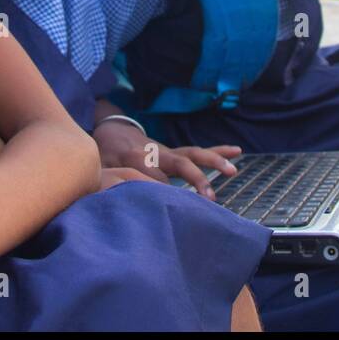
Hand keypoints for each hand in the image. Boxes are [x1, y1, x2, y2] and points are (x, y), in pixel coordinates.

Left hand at [93, 118, 240, 198]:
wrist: (112, 129)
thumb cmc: (106, 153)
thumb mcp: (101, 167)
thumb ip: (107, 184)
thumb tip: (111, 206)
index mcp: (135, 157)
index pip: (154, 179)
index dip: (164, 194)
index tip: (177, 210)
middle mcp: (155, 152)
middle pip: (179, 163)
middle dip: (195, 179)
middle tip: (210, 198)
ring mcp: (168, 151)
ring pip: (193, 154)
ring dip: (214, 161)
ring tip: (233, 170)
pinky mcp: (175, 152)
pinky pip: (198, 150)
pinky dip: (218, 149)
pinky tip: (237, 151)